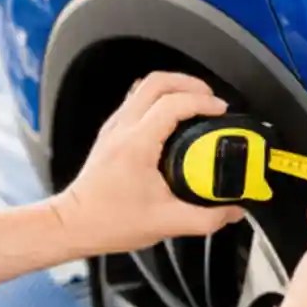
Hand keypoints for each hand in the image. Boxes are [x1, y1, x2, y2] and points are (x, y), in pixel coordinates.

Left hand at [59, 72, 245, 254]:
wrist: (74, 225)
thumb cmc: (107, 222)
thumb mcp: (166, 223)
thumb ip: (206, 218)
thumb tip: (233, 211)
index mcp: (136, 144)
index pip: (173, 104)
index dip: (203, 102)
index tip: (220, 111)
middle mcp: (122, 128)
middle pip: (156, 82)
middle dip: (189, 83)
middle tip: (210, 98)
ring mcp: (114, 128)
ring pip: (144, 87)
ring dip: (173, 88)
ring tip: (195, 102)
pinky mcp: (111, 133)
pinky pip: (136, 101)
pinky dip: (159, 100)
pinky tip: (173, 119)